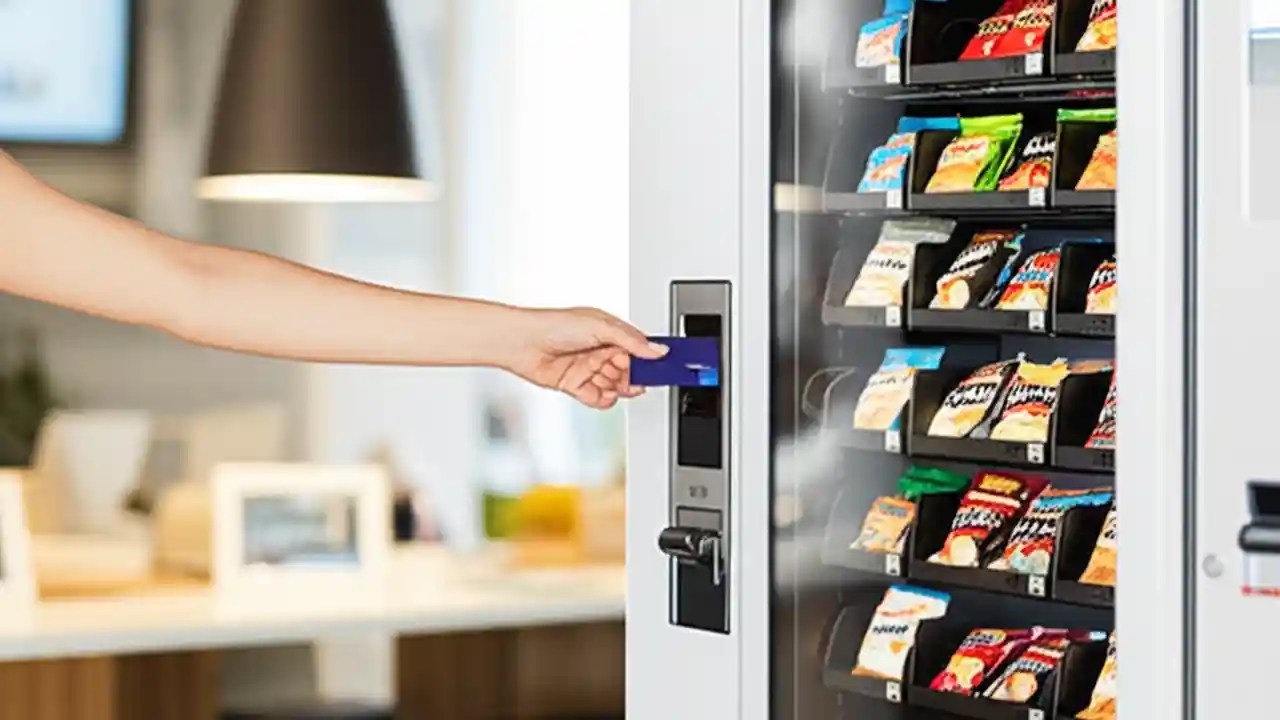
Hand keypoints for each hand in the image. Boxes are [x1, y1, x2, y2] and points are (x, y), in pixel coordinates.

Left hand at [504, 307, 667, 408]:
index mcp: (609, 332)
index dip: (650, 358)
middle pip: (629, 370)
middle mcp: (599, 350)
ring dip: (617, 388)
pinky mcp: (575, 385)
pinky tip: (604, 394)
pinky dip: (603, 399)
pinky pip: (597, 398)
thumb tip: (657, 349)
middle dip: (634, 376)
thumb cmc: (554, 325)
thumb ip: (632, 341)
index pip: (638, 347)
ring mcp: (587, 368)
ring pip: (614, 385)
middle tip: (636, 378)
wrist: (522, 342)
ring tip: (614, 384)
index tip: (665, 366)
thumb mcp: (601, 327)